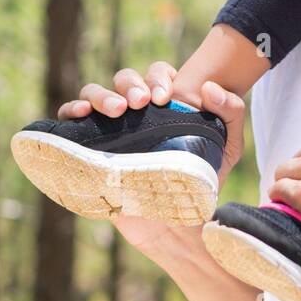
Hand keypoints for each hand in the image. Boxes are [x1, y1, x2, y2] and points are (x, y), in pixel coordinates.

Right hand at [57, 63, 246, 255]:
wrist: (177, 227)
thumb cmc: (203, 183)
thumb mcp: (228, 147)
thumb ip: (230, 112)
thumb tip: (210, 88)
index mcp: (166, 104)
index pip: (158, 74)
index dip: (159, 77)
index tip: (166, 97)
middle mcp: (137, 112)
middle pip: (125, 79)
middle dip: (131, 84)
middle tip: (142, 102)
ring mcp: (111, 129)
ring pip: (95, 93)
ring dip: (102, 95)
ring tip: (117, 111)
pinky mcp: (90, 149)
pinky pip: (71, 121)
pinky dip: (70, 110)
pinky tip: (80, 114)